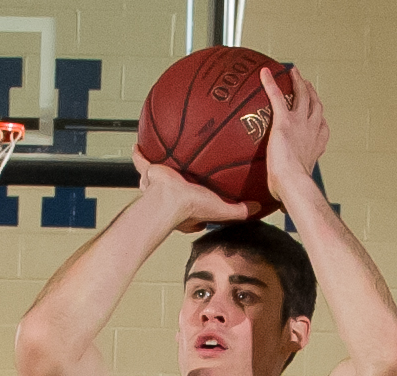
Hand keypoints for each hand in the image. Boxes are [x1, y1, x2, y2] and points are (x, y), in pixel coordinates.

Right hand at [131, 146, 257, 232]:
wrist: (170, 201)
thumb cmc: (192, 207)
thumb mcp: (222, 209)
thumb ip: (240, 210)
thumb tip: (259, 209)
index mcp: (190, 203)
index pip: (199, 198)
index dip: (204, 195)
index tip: (208, 188)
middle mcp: (175, 192)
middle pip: (180, 179)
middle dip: (182, 174)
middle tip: (187, 165)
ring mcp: (161, 183)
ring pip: (162, 170)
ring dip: (163, 162)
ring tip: (167, 150)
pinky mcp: (151, 173)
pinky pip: (142, 162)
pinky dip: (139, 155)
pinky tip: (138, 145)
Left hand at [258, 66, 328, 202]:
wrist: (292, 182)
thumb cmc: (291, 191)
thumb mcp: (290, 190)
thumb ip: (287, 194)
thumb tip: (285, 212)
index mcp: (315, 146)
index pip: (321, 129)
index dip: (319, 120)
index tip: (317, 115)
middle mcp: (312, 130)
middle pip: (315, 106)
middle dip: (312, 94)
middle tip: (306, 84)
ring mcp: (300, 123)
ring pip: (302, 95)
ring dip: (299, 82)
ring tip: (293, 72)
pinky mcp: (285, 120)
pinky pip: (276, 96)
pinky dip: (270, 83)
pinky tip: (263, 72)